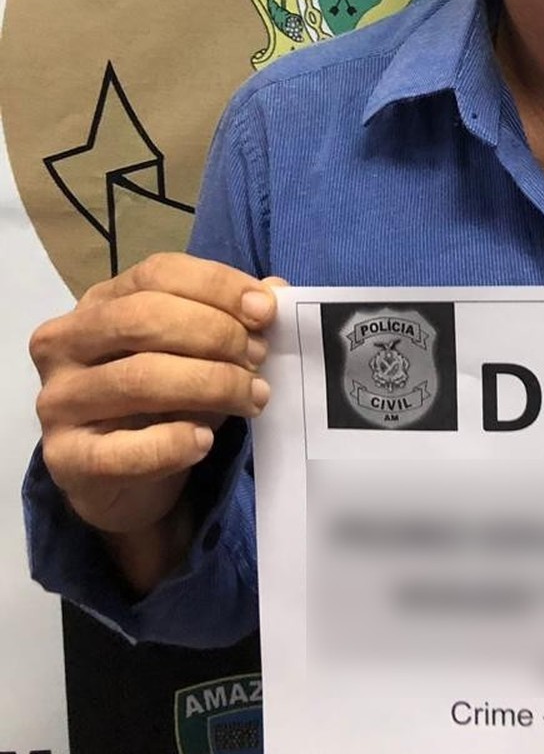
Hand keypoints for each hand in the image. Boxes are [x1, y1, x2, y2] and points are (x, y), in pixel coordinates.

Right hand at [30, 253, 280, 540]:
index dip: (217, 286)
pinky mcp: (64, 458)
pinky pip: (120, 450)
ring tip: (252, 398)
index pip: (157, 273)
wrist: (122, 480)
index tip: (265, 312)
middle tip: (258, 358)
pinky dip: (172, 444)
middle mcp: (65, 343)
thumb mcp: (199, 352)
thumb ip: (233, 318)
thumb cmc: (163, 401)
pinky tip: (204, 441)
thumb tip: (274, 290)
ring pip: (138, 379)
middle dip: (215, 334)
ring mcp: (59, 400)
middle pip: (143, 318)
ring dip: (209, 386)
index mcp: (99, 303)